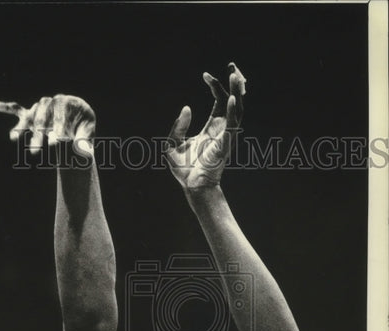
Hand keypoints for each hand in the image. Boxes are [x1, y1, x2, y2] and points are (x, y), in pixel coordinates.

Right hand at [0, 94, 95, 156]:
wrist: (79, 127)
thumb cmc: (85, 132)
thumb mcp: (88, 138)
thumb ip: (85, 144)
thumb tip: (84, 153)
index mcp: (71, 103)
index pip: (62, 116)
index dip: (58, 130)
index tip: (55, 144)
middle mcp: (55, 101)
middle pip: (44, 116)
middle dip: (37, 135)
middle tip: (35, 152)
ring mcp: (42, 107)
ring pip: (31, 116)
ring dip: (22, 128)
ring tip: (13, 139)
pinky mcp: (32, 114)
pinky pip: (17, 109)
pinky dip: (5, 107)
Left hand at [164, 62, 245, 191]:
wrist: (191, 185)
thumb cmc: (184, 169)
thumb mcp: (172, 143)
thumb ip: (178, 125)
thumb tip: (187, 107)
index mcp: (211, 128)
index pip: (218, 101)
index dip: (214, 85)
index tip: (205, 74)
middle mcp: (222, 129)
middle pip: (233, 100)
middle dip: (233, 82)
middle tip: (232, 65)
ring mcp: (226, 135)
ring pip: (238, 108)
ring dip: (237, 92)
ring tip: (235, 74)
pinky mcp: (226, 143)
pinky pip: (234, 124)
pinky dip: (234, 110)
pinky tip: (231, 98)